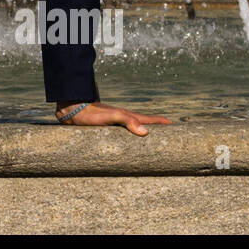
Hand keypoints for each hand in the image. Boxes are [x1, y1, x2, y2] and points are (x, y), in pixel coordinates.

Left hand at [55, 99, 170, 135]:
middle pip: (144, 124)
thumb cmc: (91, 113)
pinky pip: (123, 132)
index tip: (175, 126)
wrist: (73, 108)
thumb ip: (127, 121)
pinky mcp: (106, 126)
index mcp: (128, 117)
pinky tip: (126, 140)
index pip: (150, 120)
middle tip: (168, 134)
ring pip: (134, 128)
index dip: (162, 123)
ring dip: (144, 131)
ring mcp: (115, 122)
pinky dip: (130, 135)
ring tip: (150, 138)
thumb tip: (146, 132)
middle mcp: (124, 120)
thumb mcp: (111, 117)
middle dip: (156, 128)